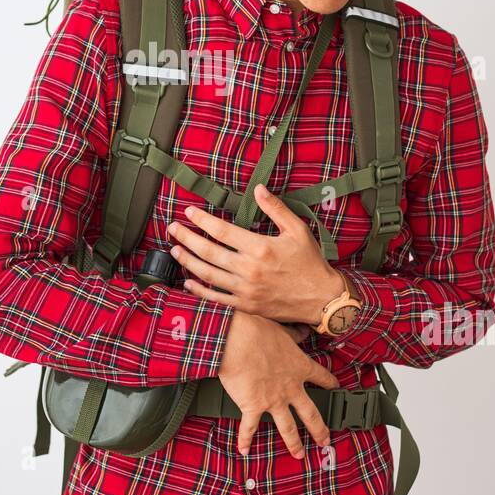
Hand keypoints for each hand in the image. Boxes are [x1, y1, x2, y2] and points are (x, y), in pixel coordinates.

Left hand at [167, 184, 344, 325]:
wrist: (321, 298)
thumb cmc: (310, 263)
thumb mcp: (297, 230)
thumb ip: (275, 208)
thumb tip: (257, 189)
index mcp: (260, 248)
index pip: (222, 230)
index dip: (202, 220)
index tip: (189, 212)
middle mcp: (249, 269)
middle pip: (208, 252)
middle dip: (187, 238)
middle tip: (173, 228)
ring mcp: (245, 290)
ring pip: (208, 275)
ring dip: (188, 261)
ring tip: (175, 249)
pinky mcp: (246, 305)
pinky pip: (216, 298)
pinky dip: (199, 290)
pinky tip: (188, 281)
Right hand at [217, 311, 340, 457]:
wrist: (236, 341)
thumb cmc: (257, 332)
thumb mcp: (282, 330)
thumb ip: (294, 335)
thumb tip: (303, 332)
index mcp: (299, 366)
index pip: (322, 376)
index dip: (330, 382)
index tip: (335, 387)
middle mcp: (290, 387)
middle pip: (311, 413)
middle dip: (320, 429)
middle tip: (325, 440)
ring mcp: (273, 400)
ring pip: (288, 428)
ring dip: (294, 443)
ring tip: (299, 454)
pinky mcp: (253, 406)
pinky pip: (250, 427)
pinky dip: (246, 440)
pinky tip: (245, 450)